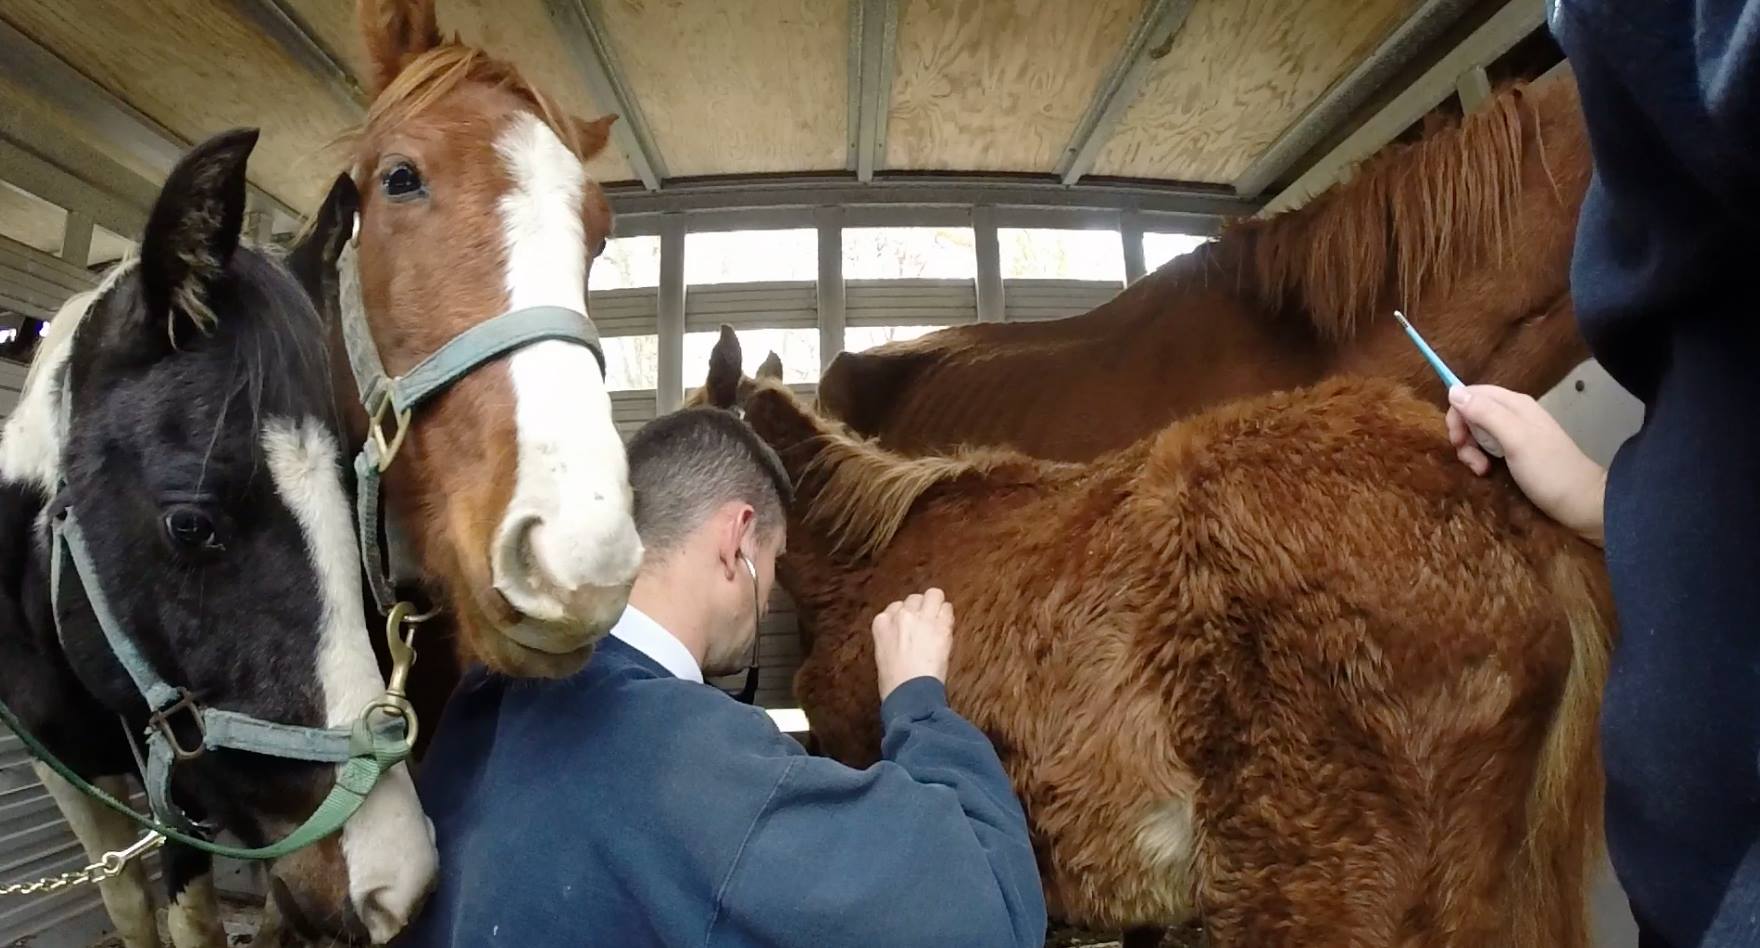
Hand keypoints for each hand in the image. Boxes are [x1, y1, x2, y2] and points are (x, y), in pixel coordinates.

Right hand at [871, 588, 954, 701]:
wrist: (910, 692)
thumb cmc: (894, 683)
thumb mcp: (883, 655)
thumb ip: (892, 637)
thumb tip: (905, 636)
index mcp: (881, 623)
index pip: (896, 606)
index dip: (906, 616)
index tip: (910, 627)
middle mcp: (901, 615)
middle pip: (914, 598)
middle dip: (921, 609)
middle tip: (926, 625)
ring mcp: (922, 617)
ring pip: (933, 594)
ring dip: (936, 606)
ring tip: (938, 621)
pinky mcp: (941, 625)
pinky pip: (947, 608)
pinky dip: (948, 617)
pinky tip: (947, 629)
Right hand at [1447, 385, 1606, 545]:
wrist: (1581, 501)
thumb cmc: (1549, 470)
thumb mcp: (1515, 439)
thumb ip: (1485, 414)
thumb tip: (1453, 390)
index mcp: (1514, 404)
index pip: (1472, 393)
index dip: (1457, 413)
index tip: (1457, 439)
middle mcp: (1513, 413)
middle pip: (1472, 413)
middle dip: (1463, 434)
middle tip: (1469, 458)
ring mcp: (1516, 433)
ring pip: (1478, 431)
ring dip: (1471, 450)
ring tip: (1481, 470)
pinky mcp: (1516, 451)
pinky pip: (1488, 446)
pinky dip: (1481, 458)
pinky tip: (1487, 471)